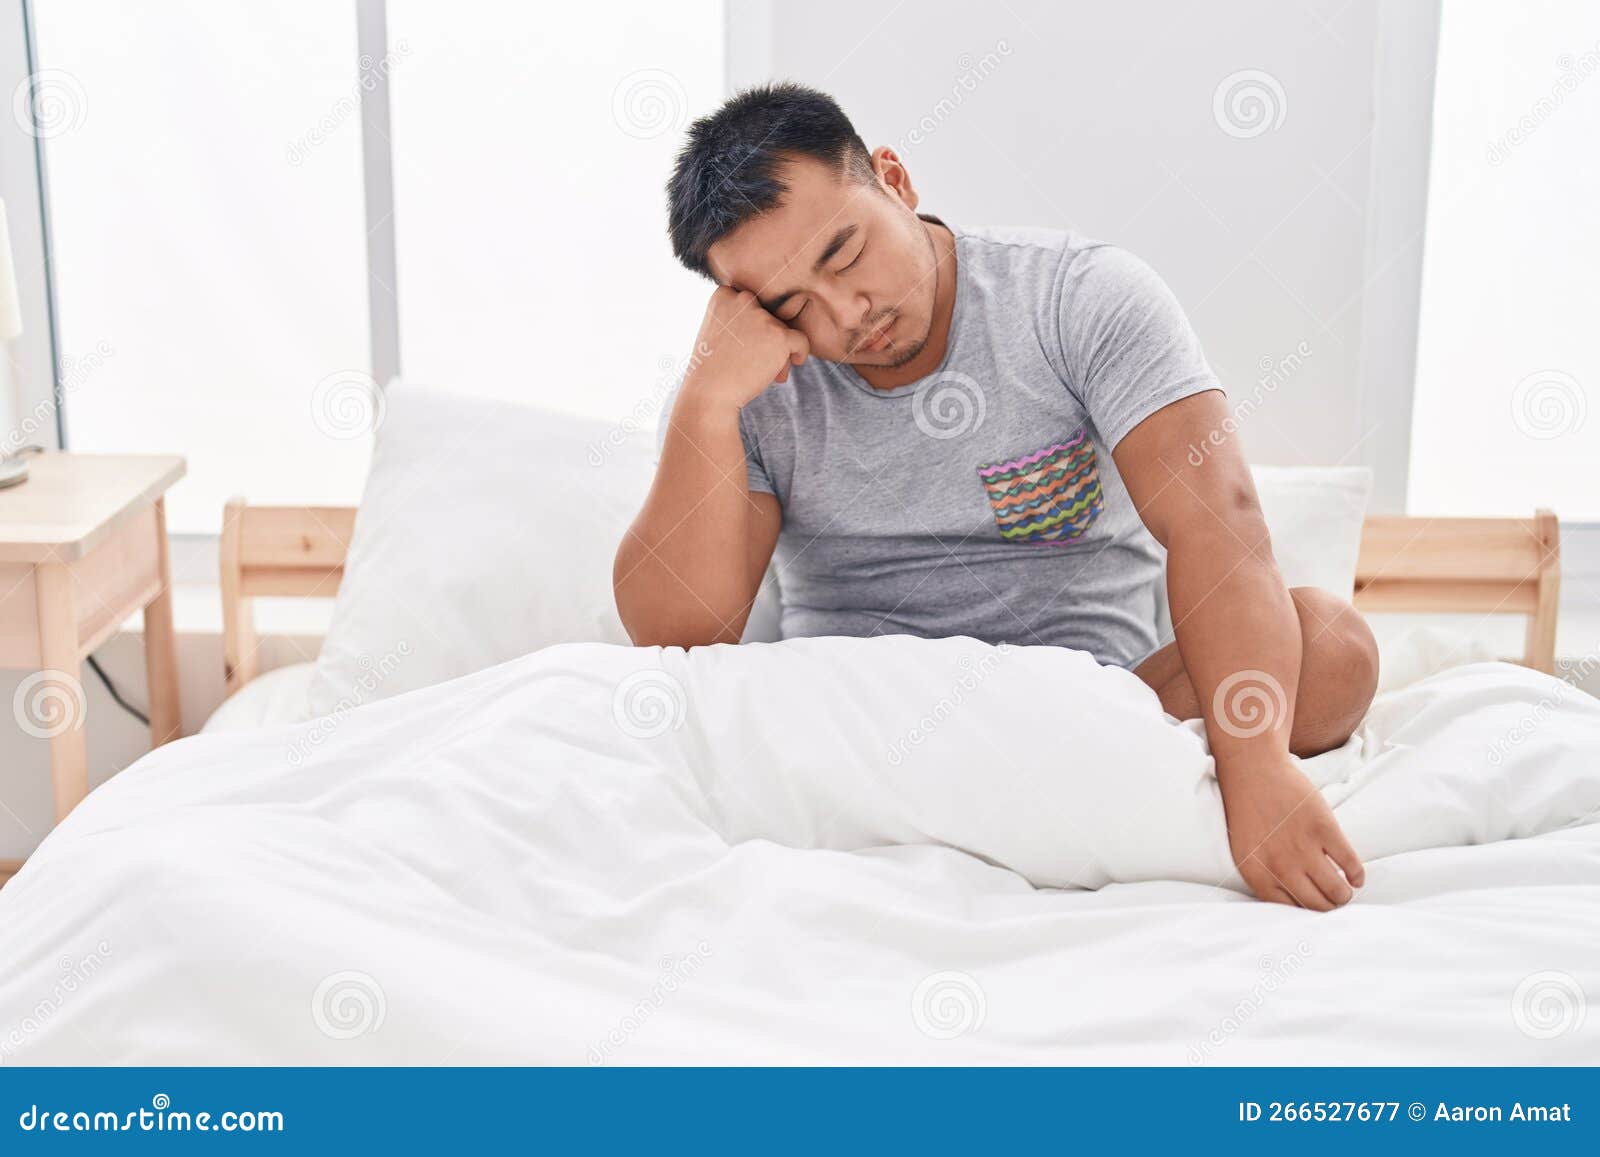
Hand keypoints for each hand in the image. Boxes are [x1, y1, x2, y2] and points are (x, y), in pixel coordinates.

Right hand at [680, 287, 809, 411]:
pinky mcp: (779, 335)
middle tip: (754, 361)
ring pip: (783, 330)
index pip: (752, 305)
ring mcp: (762, 316)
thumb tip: (778, 322)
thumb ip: (742, 318)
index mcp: (724, 294)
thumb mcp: (718, 331)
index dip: (751, 327)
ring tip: (762, 371)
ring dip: (778, 351)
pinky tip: (793, 363)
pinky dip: (800, 353)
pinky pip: (801, 340)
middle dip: (766, 337)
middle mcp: (743, 299)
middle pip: (769, 315)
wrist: (709, 393)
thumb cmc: (712, 367)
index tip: (742, 347)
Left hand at [1221, 760, 1364, 909]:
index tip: (1315, 909)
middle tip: (1334, 901)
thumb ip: (1267, 878)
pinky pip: (1351, 864)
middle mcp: (1281, 867)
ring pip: (1337, 891)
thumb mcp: (1246, 853)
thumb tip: (1295, 903)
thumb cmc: (1248, 813)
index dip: (1307, 913)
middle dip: (1328, 907)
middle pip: (1316, 905)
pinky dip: (1357, 875)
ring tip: (1344, 890)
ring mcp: (1303, 848)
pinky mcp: (1324, 829)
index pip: (1290, 911)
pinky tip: (1356, 877)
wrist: (1253, 772)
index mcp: (1258, 875)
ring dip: (1344, 895)